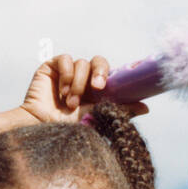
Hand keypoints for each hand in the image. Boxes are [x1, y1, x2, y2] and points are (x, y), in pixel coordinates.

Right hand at [19, 53, 149, 124]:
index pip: (109, 71)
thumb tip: (147, 107)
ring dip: (78, 84)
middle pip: (99, 61)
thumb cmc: (67, 128)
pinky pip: (65, 59)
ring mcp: (68, 71)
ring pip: (82, 63)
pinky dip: (66, 74)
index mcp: (96, 88)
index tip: (110, 86)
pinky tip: (62, 92)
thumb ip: (120, 109)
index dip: (111, 74)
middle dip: (100, 72)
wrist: (41, 129)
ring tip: (70, 104)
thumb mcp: (97, 117)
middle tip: (97, 88)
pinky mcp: (52, 67)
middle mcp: (84, 77)